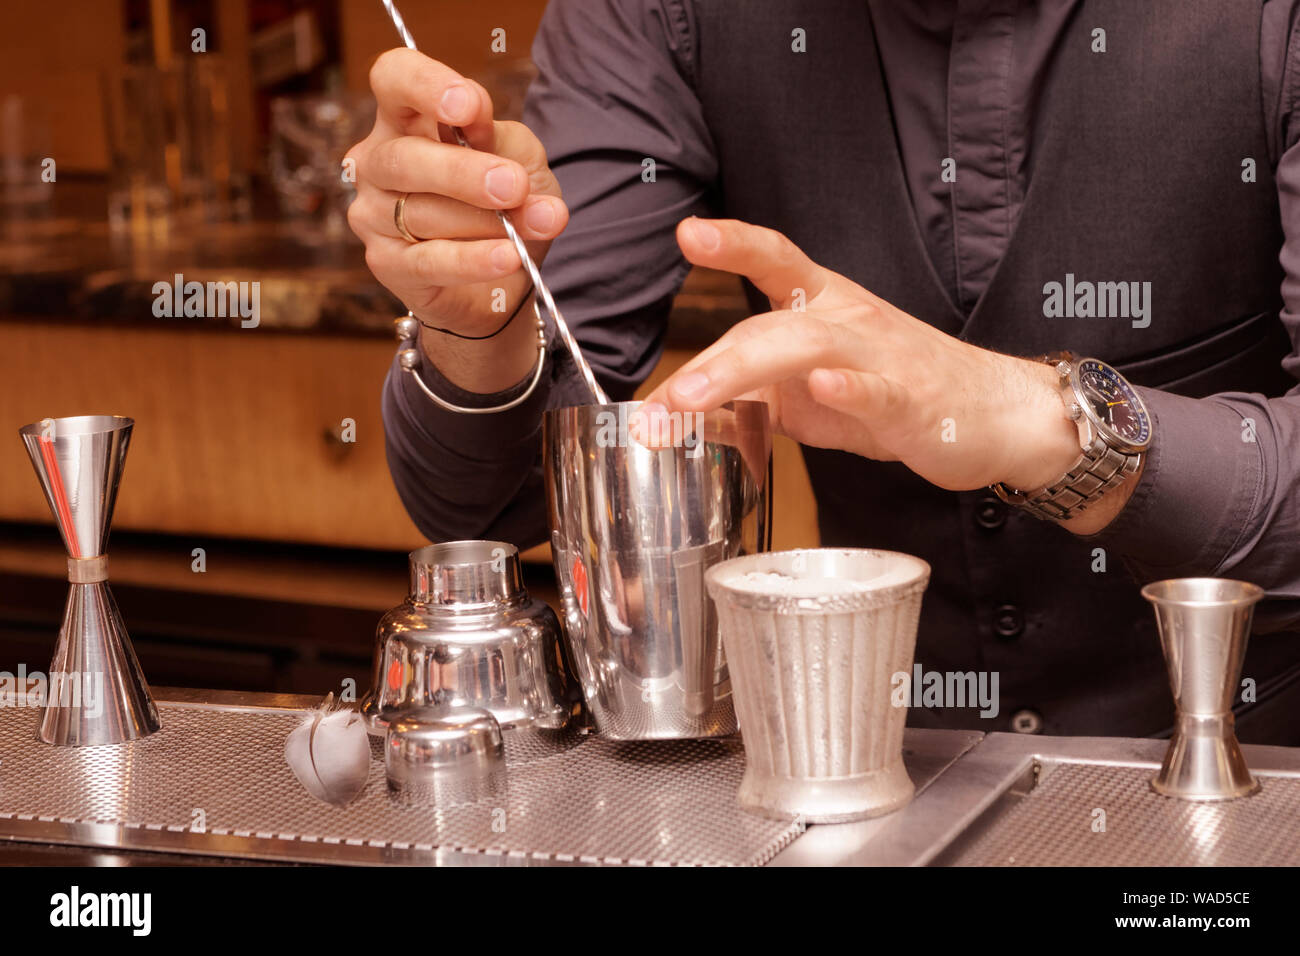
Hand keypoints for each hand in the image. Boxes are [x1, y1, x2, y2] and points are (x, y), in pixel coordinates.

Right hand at [345, 49, 567, 389]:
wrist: (505, 273)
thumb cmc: (504, 201)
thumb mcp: (520, 159)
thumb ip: (506, 143)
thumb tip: (492, 146)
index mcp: (405, 118)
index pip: (393, 78)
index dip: (425, 85)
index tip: (470, 106)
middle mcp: (378, 161)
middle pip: (404, 157)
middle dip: (462, 173)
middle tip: (512, 186)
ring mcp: (373, 214)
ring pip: (419, 212)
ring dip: (485, 222)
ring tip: (531, 227)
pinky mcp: (387, 264)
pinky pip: (428, 261)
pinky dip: (473, 260)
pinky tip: (508, 256)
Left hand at [642, 218, 1092, 502]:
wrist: (996, 413)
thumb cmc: (899, 394)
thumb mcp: (813, 398)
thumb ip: (757, 395)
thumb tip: (692, 413)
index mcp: (824, 306)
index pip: (775, 259)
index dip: (733, 242)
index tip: (688, 233)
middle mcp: (849, 320)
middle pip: (773, 323)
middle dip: (714, 358)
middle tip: (665, 397)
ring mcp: (881, 358)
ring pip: (810, 349)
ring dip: (747, 369)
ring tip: (697, 394)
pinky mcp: (912, 402)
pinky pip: (877, 391)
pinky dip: (849, 390)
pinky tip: (820, 389)